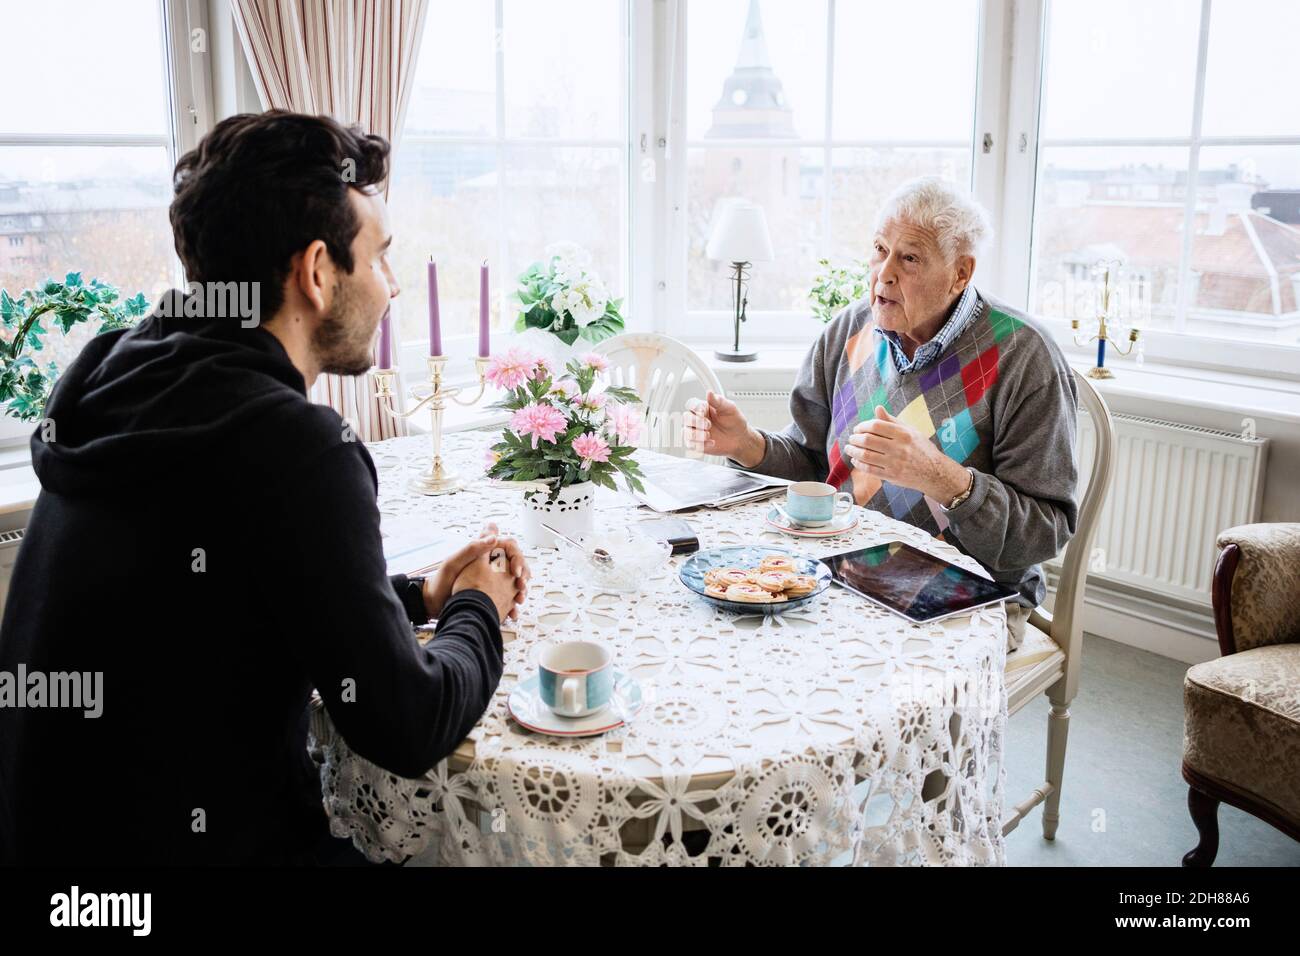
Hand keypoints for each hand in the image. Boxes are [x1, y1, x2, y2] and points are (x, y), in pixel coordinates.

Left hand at [425, 523, 528, 620]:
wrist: (433, 604)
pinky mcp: (489, 592)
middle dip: (523, 576)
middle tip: (521, 589)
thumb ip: (472, 549)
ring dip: (520, 590)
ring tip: (518, 601)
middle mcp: (489, 563)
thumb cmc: (439, 583)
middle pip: (516, 563)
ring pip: (514, 580)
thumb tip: (493, 537)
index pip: (509, 546)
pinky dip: (511, 603)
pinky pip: (506, 595)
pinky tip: (512, 611)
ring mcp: (490, 578)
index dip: (517, 558)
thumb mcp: (454, 564)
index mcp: (482, 553)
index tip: (515, 573)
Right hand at [683, 390, 764, 466]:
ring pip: (686, 431)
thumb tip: (709, 393)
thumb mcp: (729, 409)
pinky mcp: (696, 443)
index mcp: (704, 408)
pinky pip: (690, 444)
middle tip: (708, 425)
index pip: (692, 404)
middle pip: (686, 417)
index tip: (703, 411)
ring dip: (696, 434)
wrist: (739, 439)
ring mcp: (696, 431)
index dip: (695, 407)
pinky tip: (711, 442)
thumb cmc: (734, 422)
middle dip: (696, 422)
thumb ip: (718, 401)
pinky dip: (700, 444)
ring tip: (709, 435)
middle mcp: (697, 418)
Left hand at [844, 405, 969, 502]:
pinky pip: (870, 469)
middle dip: (855, 438)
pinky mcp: (892, 476)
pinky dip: (859, 464)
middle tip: (851, 438)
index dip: (862, 426)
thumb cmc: (921, 449)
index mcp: (903, 434)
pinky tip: (855, 460)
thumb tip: (878, 408)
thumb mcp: (911, 431)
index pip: (876, 426)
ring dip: (853, 451)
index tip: (858, 428)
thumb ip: (892, 421)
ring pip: (866, 455)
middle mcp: (899, 448)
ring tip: (849, 449)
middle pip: (868, 440)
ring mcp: (895, 463)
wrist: (935, 472)